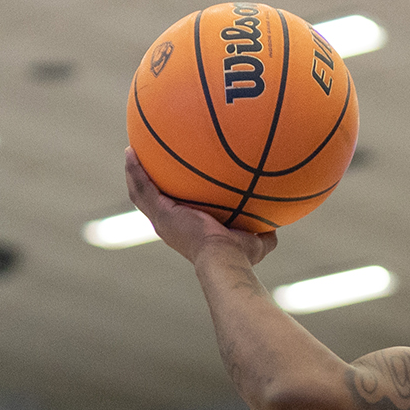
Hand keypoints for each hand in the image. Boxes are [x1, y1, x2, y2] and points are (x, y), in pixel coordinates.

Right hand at [126, 149, 275, 266]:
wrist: (225, 258)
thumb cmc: (240, 255)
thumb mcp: (257, 240)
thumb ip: (264, 229)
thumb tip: (277, 221)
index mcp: (187, 230)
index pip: (175, 211)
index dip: (170, 197)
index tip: (172, 183)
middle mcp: (170, 226)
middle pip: (151, 200)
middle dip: (147, 181)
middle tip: (143, 162)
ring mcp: (162, 220)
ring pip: (140, 193)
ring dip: (134, 172)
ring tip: (131, 152)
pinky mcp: (160, 213)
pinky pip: (142, 188)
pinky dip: (135, 170)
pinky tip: (132, 152)